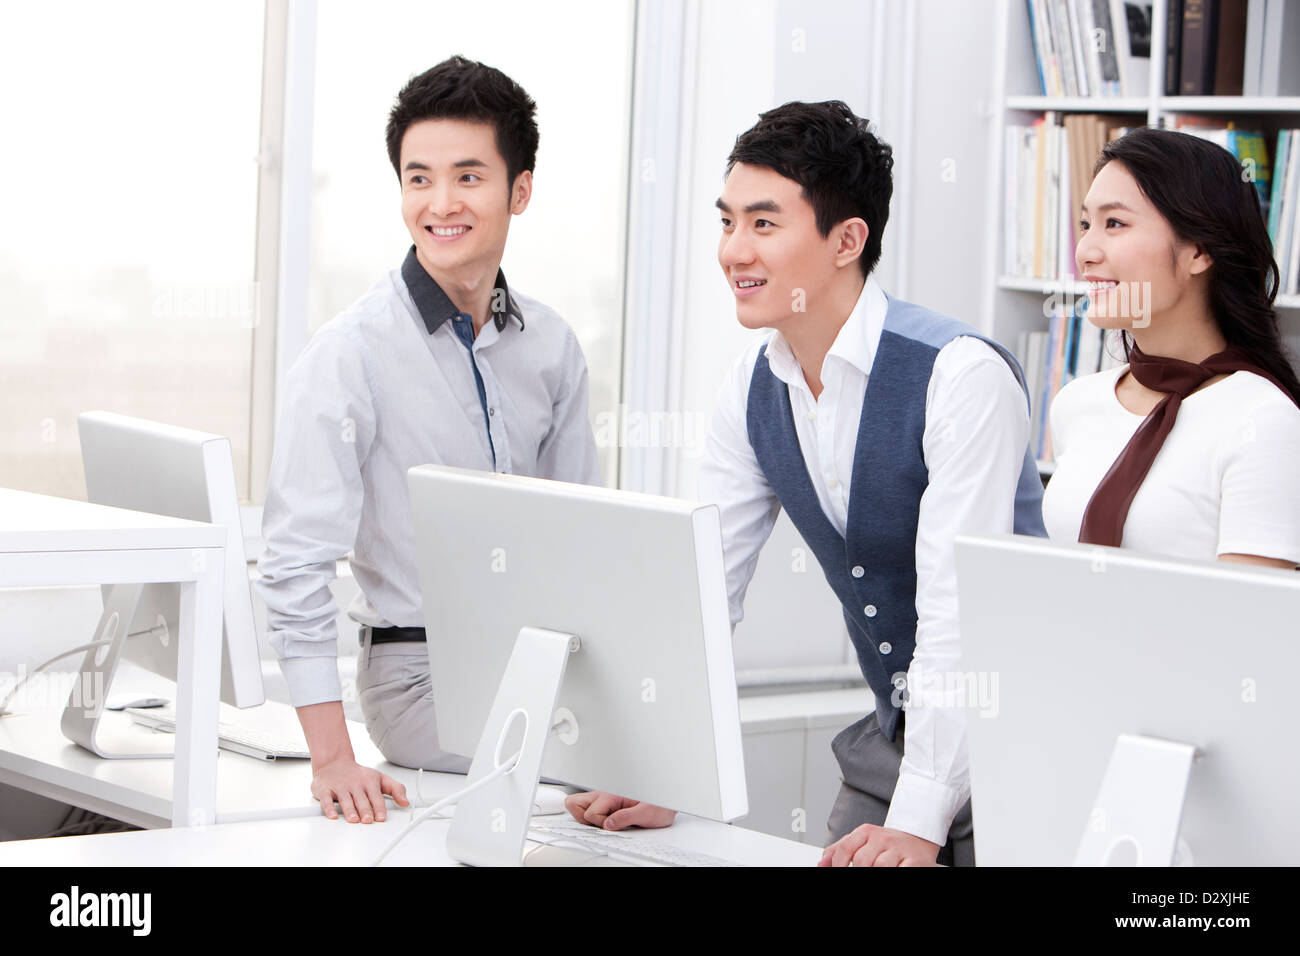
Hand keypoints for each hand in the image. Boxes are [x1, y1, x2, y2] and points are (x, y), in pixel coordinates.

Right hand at [311, 758, 408, 822]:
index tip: (381, 817)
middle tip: (368, 820)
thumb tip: (406, 802)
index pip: (376, 796)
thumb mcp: (380, 778)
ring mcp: (340, 786)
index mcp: (370, 781)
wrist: (334, 763)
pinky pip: (326, 799)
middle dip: (365, 810)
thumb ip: (396, 789)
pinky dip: (329, 808)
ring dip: (349, 810)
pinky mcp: (325, 789)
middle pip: (361, 799)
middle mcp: (355, 784)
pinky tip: (333, 816)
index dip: (379, 808)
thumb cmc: (359, 775)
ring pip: (345, 800)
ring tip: (354, 820)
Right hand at [564, 791, 676, 830]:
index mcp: (612, 794)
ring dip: (585, 817)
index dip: (599, 823)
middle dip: (582, 818)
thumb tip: (608, 824)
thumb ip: (626, 818)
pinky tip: (606, 820)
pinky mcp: (605, 803)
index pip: (590, 812)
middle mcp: (604, 794)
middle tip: (600, 824)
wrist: (668, 799)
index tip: (611, 825)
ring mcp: (603, 798)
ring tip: (603, 822)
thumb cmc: (659, 804)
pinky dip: (591, 817)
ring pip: (577, 805)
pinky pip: (588, 809)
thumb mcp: (646, 813)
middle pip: (574, 804)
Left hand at [818, 824, 940, 866]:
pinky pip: (900, 870)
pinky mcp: (915, 860)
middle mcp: (882, 838)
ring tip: (874, 873)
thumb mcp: (862, 840)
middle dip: (857, 872)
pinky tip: (890, 872)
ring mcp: (898, 849)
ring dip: (875, 873)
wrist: (918, 838)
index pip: (844, 849)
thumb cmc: (886, 844)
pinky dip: (893, 873)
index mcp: (866, 832)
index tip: (838, 873)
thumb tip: (821, 864)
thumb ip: (840, 850)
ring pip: (880, 866)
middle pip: (861, 860)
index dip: (837, 865)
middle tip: (858, 874)